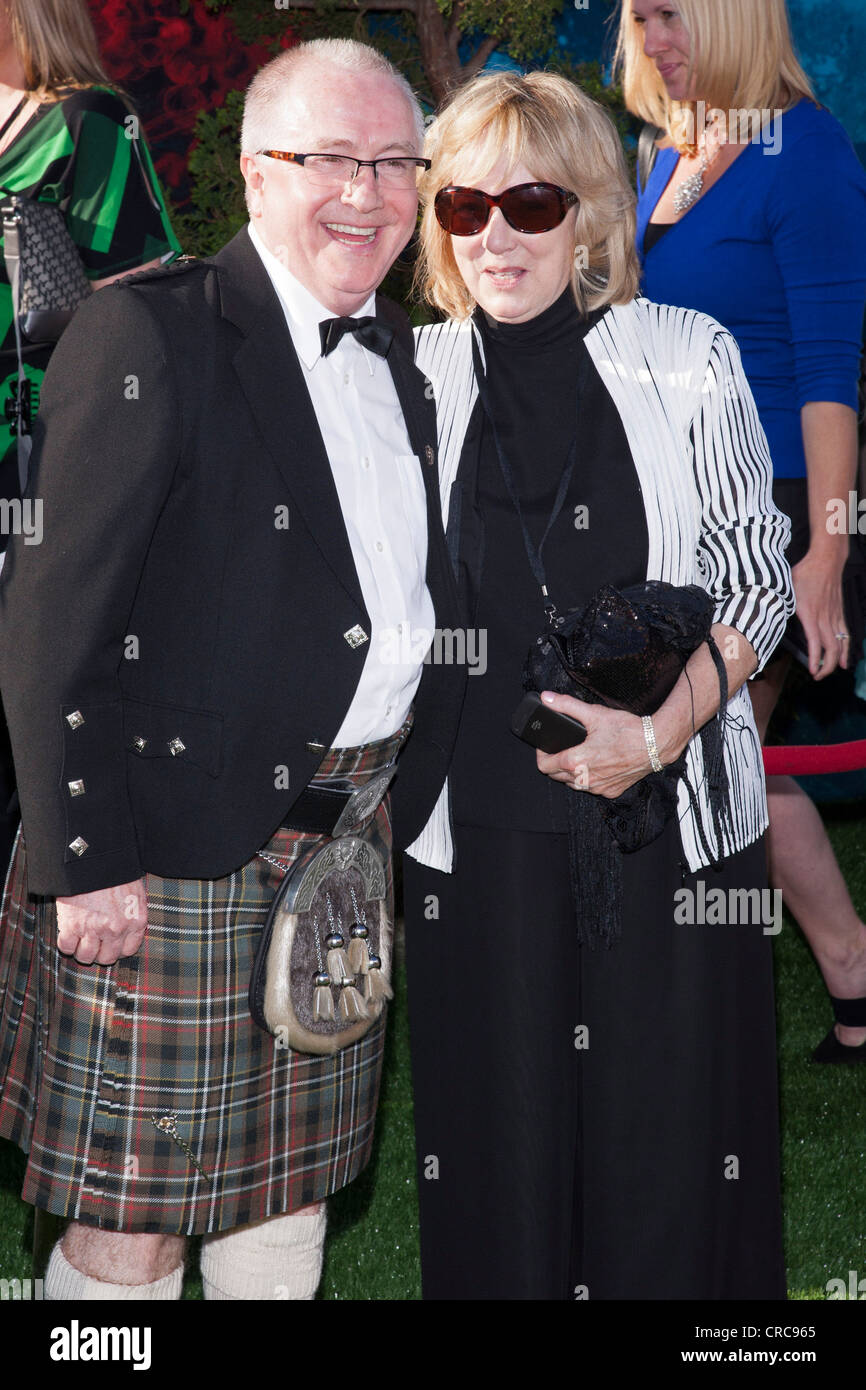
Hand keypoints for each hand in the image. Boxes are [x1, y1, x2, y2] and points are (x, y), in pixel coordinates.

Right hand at [55, 878, 147, 964]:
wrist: (94, 857)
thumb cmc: (115, 870)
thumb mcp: (134, 892)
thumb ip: (132, 913)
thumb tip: (126, 927)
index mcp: (135, 921)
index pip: (128, 951)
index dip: (117, 949)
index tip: (110, 944)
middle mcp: (117, 929)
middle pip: (107, 958)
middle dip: (99, 953)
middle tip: (93, 943)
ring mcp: (94, 929)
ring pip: (86, 957)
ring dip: (81, 950)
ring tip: (79, 940)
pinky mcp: (72, 926)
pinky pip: (66, 947)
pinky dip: (65, 943)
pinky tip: (68, 934)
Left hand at [535, 692, 651, 798]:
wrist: (656, 744)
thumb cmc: (628, 730)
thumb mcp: (594, 713)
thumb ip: (567, 705)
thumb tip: (547, 698)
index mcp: (576, 761)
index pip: (544, 766)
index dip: (541, 754)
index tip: (546, 746)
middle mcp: (585, 779)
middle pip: (556, 776)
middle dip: (555, 762)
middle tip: (562, 748)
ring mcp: (598, 788)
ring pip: (573, 785)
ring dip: (570, 773)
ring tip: (578, 756)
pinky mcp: (611, 791)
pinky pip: (592, 789)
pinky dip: (589, 779)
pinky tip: (596, 765)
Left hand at [791, 549, 848, 679]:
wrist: (826, 560)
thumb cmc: (804, 573)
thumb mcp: (786, 589)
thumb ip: (780, 604)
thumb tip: (766, 615)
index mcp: (810, 614)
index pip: (815, 642)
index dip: (815, 659)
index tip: (812, 671)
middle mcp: (825, 618)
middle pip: (832, 648)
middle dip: (827, 666)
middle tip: (817, 676)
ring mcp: (834, 616)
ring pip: (841, 643)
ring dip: (838, 660)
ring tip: (832, 672)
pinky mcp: (839, 612)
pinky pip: (845, 634)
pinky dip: (846, 648)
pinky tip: (846, 658)